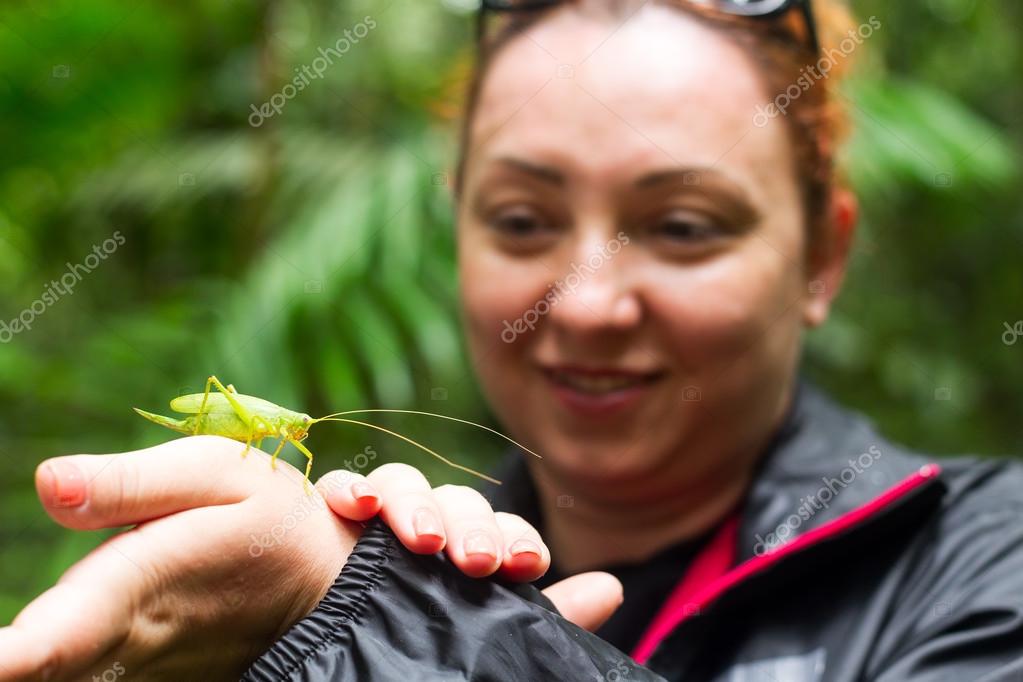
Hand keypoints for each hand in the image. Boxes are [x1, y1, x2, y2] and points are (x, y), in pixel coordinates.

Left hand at [0, 436, 360, 681]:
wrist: (318, 589)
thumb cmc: (266, 518)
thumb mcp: (217, 474)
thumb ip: (132, 484)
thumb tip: (47, 483)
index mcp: (139, 584)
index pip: (49, 639)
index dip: (4, 660)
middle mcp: (122, 641)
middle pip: (30, 671)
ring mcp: (125, 669)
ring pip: (48, 675)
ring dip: (14, 656)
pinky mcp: (129, 674)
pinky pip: (64, 673)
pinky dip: (29, 659)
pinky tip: (16, 646)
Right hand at [317, 463, 622, 631]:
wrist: (348, 660)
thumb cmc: (423, 646)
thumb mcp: (487, 637)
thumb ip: (548, 617)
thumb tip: (612, 588)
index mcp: (469, 552)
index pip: (500, 528)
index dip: (515, 539)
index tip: (526, 565)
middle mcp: (427, 527)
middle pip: (456, 499)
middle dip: (472, 525)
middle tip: (476, 561)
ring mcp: (378, 518)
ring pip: (405, 483)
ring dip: (416, 505)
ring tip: (422, 541)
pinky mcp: (326, 516)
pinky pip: (338, 485)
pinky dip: (350, 487)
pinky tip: (357, 507)